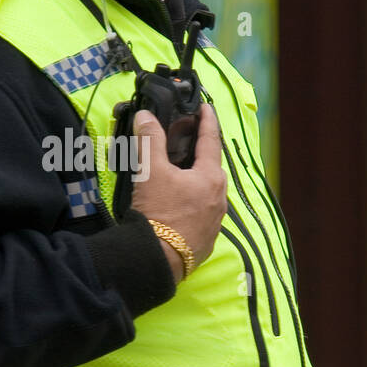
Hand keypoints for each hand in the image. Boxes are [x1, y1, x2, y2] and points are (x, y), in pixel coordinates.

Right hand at [130, 103, 226, 273]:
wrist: (157, 260)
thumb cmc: (159, 212)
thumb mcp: (150, 171)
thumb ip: (149, 140)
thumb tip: (146, 116)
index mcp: (210, 177)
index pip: (211, 140)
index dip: (207, 120)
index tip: (206, 107)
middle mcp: (220, 198)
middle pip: (211, 167)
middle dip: (201, 152)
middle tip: (189, 139)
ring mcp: (215, 221)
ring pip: (208, 191)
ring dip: (197, 179)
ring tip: (181, 172)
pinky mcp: (206, 239)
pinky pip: (202, 212)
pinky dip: (193, 202)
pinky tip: (179, 203)